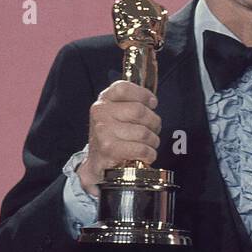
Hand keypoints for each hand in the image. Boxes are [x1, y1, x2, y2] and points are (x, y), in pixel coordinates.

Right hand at [76, 80, 159, 195]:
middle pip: (140, 111)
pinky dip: (149, 154)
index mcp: (104, 100)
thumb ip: (132, 103)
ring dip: (153, 140)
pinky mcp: (109, 149)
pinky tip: (147, 154)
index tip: (152, 104)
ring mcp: (103, 131)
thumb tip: (152, 102)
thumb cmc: (113, 135)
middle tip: (153, 129)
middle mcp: (101, 112)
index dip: (143, 94)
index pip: (124, 88)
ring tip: (149, 144)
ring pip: (143, 132)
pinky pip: (141, 149)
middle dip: (154, 122)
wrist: (97, 163)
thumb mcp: (117, 113)